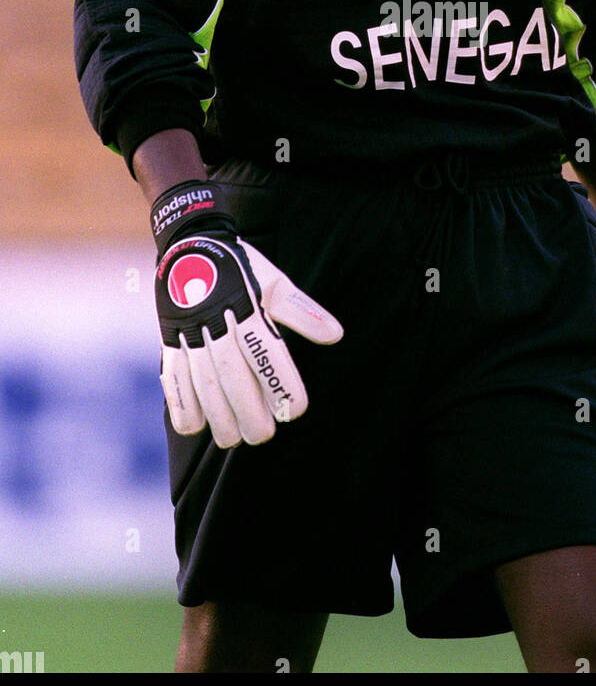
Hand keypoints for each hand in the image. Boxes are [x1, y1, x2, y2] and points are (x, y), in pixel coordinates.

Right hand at [151, 182, 342, 447]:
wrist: (189, 246)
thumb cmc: (241, 269)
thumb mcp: (275, 282)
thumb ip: (303, 312)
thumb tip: (335, 335)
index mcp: (246, 309)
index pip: (266, 352)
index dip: (281, 383)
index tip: (295, 408)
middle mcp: (216, 324)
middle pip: (231, 376)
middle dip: (248, 411)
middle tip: (263, 435)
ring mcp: (189, 334)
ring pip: (202, 383)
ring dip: (217, 416)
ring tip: (232, 438)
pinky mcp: (169, 342)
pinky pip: (172, 377)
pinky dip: (180, 403)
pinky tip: (194, 426)